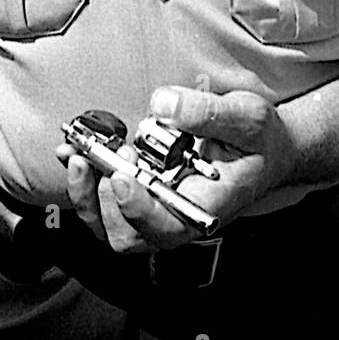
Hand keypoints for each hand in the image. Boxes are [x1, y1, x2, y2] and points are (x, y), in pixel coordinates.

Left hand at [56, 88, 295, 253]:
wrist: (265, 149)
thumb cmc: (260, 140)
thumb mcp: (247, 118)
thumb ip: (207, 112)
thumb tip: (163, 104)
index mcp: (206, 208)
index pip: (166, 228)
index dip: (139, 210)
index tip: (123, 178)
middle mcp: (177, 217)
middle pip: (126, 234)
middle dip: (102, 199)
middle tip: (100, 157)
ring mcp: (156, 210)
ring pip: (108, 223)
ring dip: (86, 191)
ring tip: (78, 153)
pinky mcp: (142, 195)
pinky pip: (104, 201)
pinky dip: (84, 179)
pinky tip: (73, 152)